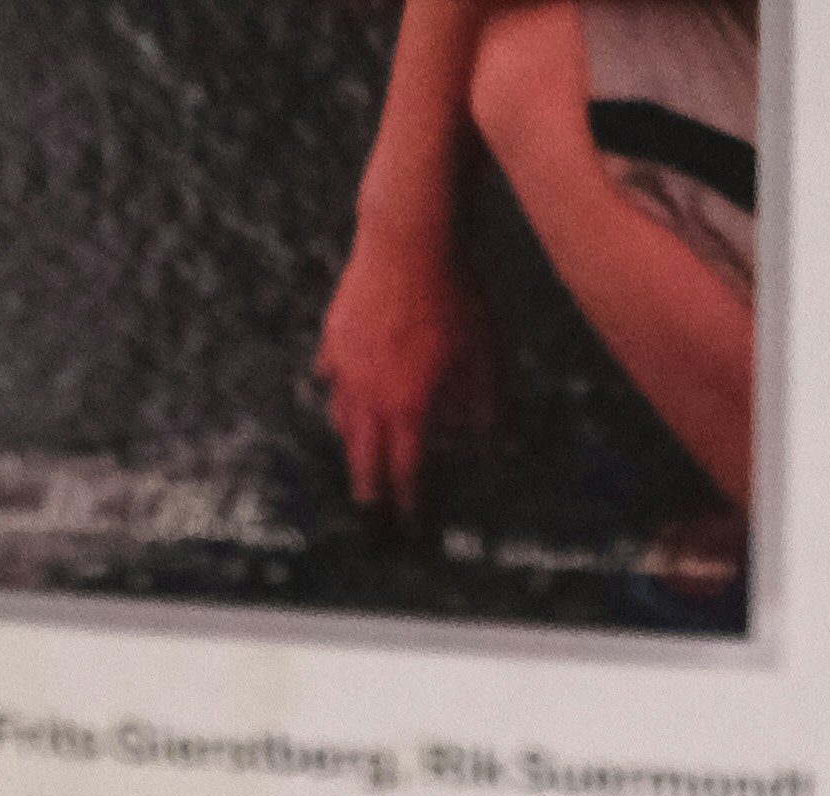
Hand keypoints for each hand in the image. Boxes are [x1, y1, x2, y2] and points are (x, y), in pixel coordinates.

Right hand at [319, 206, 495, 518]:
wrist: (411, 230)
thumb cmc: (457, 292)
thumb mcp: (488, 356)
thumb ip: (491, 409)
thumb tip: (497, 449)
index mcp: (406, 409)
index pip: (405, 476)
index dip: (410, 508)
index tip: (413, 531)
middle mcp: (369, 394)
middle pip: (363, 457)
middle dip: (370, 491)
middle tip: (371, 515)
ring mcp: (345, 361)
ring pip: (341, 417)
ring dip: (351, 442)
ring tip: (358, 455)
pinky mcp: (335, 328)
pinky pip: (331, 373)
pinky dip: (338, 389)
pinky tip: (340, 389)